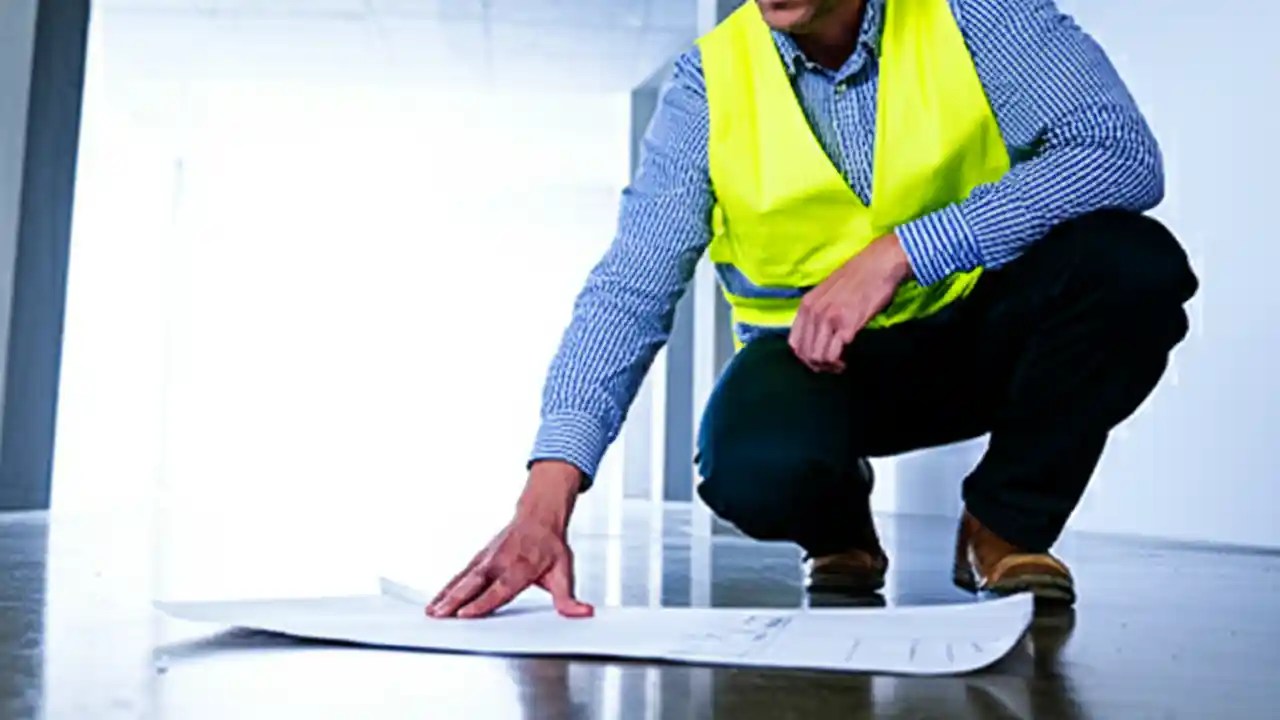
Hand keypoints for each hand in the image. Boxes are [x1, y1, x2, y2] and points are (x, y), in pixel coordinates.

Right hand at [427, 462, 594, 619]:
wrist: (538, 516)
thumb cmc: (550, 546)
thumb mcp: (564, 571)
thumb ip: (568, 597)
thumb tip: (583, 612)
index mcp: (522, 567)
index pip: (501, 588)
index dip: (483, 602)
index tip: (466, 613)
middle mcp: (501, 562)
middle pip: (475, 584)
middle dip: (456, 600)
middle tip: (440, 615)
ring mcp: (487, 559)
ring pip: (463, 579)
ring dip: (446, 595)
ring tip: (432, 612)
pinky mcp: (479, 559)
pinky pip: (461, 575)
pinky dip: (447, 588)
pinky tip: (437, 601)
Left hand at [789, 233, 911, 372]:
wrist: (879, 264)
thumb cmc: (858, 276)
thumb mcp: (827, 291)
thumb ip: (818, 310)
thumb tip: (816, 334)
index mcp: (806, 304)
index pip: (794, 343)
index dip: (804, 357)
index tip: (817, 359)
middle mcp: (814, 312)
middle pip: (805, 353)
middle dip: (816, 365)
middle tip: (831, 366)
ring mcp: (830, 319)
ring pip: (818, 357)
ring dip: (828, 366)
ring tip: (839, 364)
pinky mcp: (847, 325)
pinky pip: (835, 353)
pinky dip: (839, 361)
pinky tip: (846, 358)